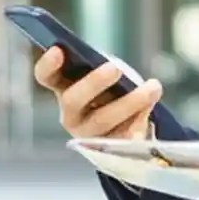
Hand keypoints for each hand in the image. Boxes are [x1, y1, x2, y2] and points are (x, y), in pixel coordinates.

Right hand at [32, 46, 162, 139]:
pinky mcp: (110, 150)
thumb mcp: (104, 76)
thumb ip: (103, 69)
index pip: (46, 77)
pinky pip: (122, 138)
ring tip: (152, 87)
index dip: (48, 65)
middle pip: (73, 100)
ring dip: (129, 103)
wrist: (128, 123)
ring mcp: (88, 134)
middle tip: (115, 68)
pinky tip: (151, 109)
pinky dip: (139, 122)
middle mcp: (70, 114)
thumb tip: (115, 69)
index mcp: (63, 88)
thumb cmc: (111, 89)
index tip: (58, 49)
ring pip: (102, 121)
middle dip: (93, 83)